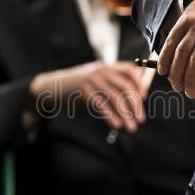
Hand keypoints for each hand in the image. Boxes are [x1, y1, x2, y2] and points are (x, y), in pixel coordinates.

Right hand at [29, 61, 145, 131]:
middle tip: (140, 119)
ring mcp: (91, 79)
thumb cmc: (76, 89)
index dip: (139, 83)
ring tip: (131, 127)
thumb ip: (110, 89)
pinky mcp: (83, 90)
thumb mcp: (95, 83)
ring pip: (115, 97)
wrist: (50, 87)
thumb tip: (131, 107)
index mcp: (106, 67)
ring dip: (125, 114)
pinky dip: (110, 115)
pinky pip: (101, 104)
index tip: (144, 98)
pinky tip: (116, 124)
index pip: (130, 69)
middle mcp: (100, 70)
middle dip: (135, 104)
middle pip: (125, 86)